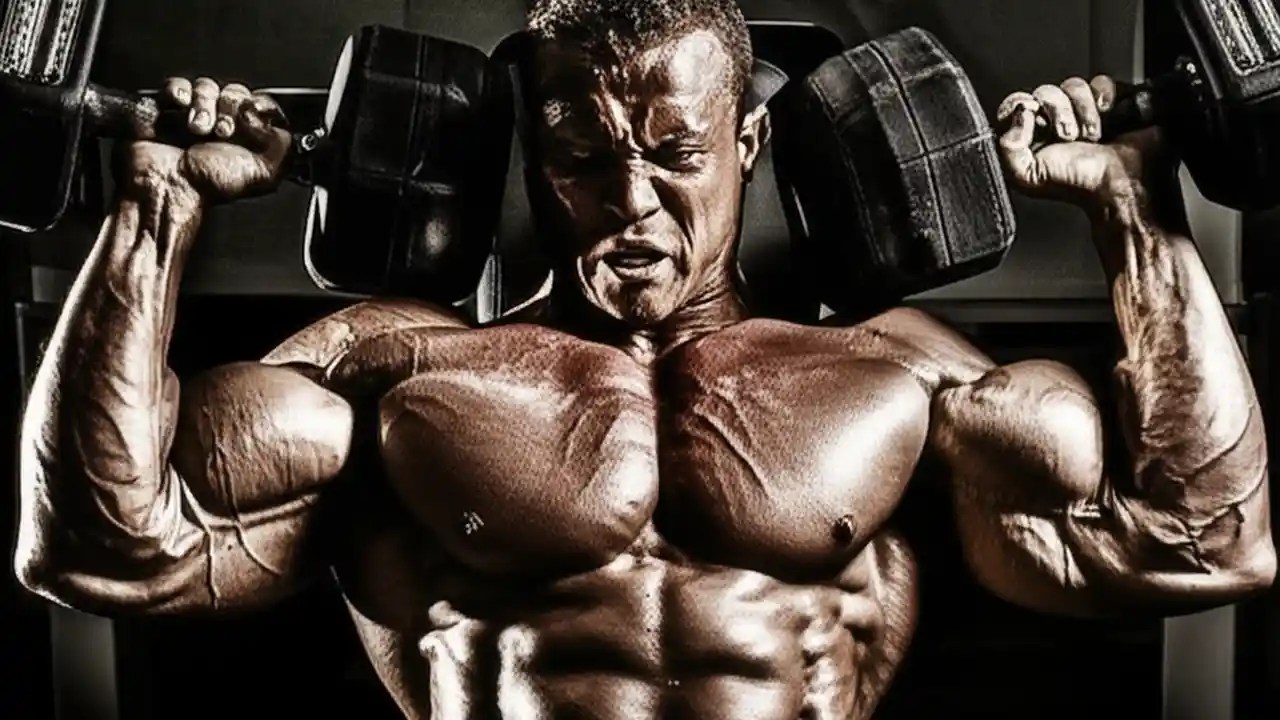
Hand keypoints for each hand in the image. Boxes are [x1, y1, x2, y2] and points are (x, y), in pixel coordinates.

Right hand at [121, 77, 291, 202]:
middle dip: (229, 108)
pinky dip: (180, 91)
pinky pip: (178, 84)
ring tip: (197, 129)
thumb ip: (285, 147)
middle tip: (222, 131)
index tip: (248, 120)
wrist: (166, 185)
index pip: (262, 104)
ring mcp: (195, 113)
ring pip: (207, 86)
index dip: (257, 108)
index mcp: (250, 137)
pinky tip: (181, 106)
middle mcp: (224, 124)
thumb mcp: (264, 174)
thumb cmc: (208, 185)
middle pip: (235, 91)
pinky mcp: (167, 106)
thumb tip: (275, 121)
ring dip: (203, 105)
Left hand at [995, 75, 1176, 209]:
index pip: (1015, 103)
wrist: (1123, 182)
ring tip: (1092, 136)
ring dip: (1084, 111)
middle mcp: (1054, 121)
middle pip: (1046, 91)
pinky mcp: (1110, 101)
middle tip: (1070, 138)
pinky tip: (1110, 118)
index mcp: (1030, 136)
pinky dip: (1105, 97)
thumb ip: (1006, 149)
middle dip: (1058, 112)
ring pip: (1073, 85)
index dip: (1021, 103)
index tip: (1032, 113)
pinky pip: (1101, 82)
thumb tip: (1018, 114)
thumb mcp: (1027, 176)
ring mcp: (1083, 110)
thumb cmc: (1079, 183)